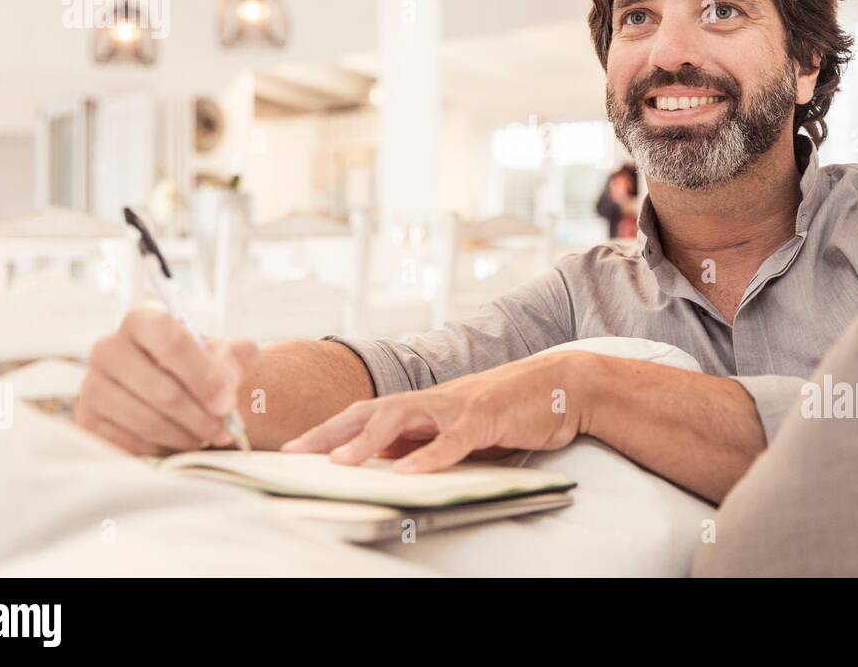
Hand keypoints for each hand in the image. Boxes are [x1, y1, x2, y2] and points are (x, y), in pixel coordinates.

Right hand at [76, 306, 257, 454]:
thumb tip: (227, 378)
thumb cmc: (202, 371)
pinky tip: (181, 444)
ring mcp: (91, 386)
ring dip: (185, 435)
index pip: (171, 341)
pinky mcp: (87, 422)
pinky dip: (163, 449)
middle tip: (225, 430)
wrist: (177, 393)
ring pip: (146, 420)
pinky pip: (129, 444)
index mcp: (141, 321)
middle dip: (200, 415)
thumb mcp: (227, 354)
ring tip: (209, 437)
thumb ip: (237, 356)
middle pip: (160, 388)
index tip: (227, 401)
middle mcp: (108, 349)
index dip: (203, 374)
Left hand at [281, 351, 595, 472]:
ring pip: (402, 417)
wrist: (564, 384)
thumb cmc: (514, 408)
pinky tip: (406, 472)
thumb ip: (426, 439)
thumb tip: (385, 459)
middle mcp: (434, 400)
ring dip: (367, 440)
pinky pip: (452, 439)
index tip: (294, 448)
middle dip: (329, 431)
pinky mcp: (487, 417)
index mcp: (425, 405)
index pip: (366, 414)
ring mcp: (458, 405)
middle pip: (371, 410)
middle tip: (294, 451)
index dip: (329, 429)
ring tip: (338, 461)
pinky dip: (428, 456)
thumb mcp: (461, 428)